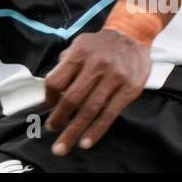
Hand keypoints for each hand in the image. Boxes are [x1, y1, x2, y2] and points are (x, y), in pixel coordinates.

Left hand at [43, 28, 149, 155]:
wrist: (132, 36)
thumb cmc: (100, 44)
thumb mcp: (79, 45)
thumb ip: (65, 65)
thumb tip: (52, 91)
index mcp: (79, 53)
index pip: (56, 81)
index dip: (49, 98)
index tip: (49, 106)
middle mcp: (96, 65)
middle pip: (72, 99)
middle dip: (59, 120)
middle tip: (52, 132)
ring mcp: (114, 78)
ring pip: (90, 110)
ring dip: (74, 131)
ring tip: (64, 145)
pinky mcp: (129, 89)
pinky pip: (109, 114)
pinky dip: (96, 131)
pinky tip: (86, 142)